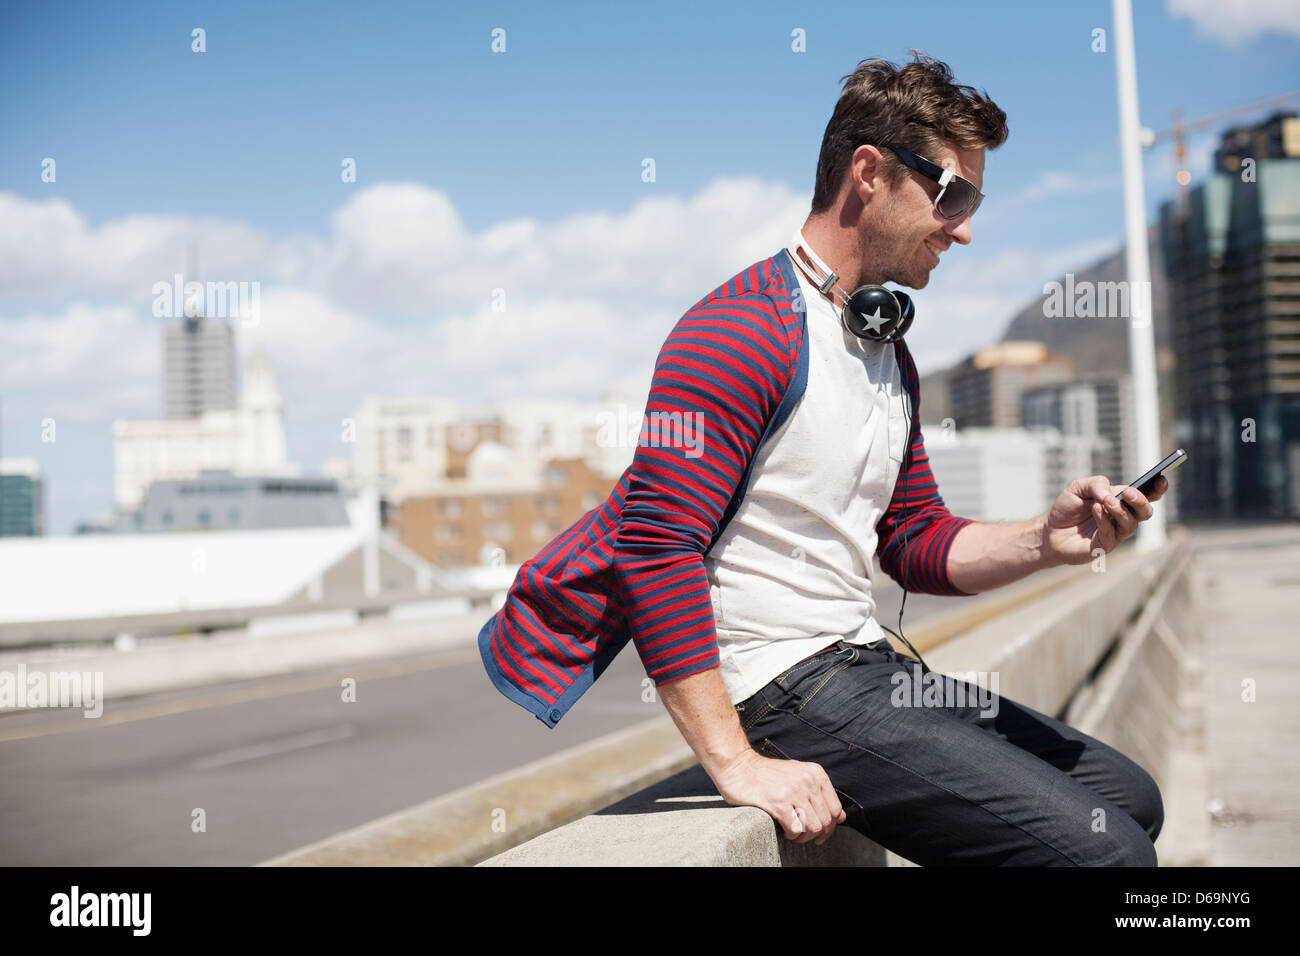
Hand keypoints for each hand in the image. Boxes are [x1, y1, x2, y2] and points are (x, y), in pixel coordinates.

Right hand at [711, 748, 846, 844]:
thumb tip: (842, 817)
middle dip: (816, 835)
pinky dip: (792, 835)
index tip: (819, 834)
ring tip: (792, 832)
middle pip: (825, 821)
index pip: (835, 809)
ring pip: (813, 828)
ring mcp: (793, 791)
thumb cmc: (767, 775)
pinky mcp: (778, 801)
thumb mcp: (799, 776)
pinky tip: (784, 829)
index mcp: (816, 773)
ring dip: (803, 836)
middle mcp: (807, 781)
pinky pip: (796, 829)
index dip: (830, 827)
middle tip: (803, 835)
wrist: (739, 766)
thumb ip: (821, 794)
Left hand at [1042, 474, 1167, 565]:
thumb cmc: (1068, 508)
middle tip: (1128, 493)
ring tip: (1106, 502)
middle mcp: (1122, 517)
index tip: (1161, 479)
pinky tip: (1096, 510)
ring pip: (1131, 525)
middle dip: (1141, 501)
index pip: (1146, 495)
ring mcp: (1115, 533)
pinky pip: (1111, 534)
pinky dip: (1105, 521)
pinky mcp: (1104, 546)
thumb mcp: (1078, 487)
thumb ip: (1096, 484)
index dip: (1157, 488)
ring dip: (1121, 511)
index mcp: (1121, 500)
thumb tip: (1110, 493)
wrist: (1049, 530)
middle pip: (1145, 512)